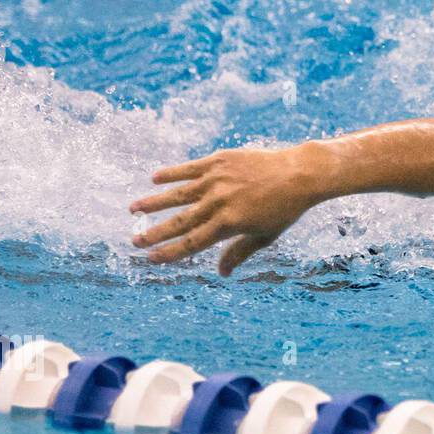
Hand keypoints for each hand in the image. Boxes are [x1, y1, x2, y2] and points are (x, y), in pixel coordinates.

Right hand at [129, 145, 321, 274]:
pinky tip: (155, 178)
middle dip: (155, 233)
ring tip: (133, 209)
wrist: (300, 173)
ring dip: (153, 202)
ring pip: (178, 193)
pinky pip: (190, 168)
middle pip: (180, 221)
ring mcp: (218, 179)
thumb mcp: (264, 236)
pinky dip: (172, 173)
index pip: (192, 243)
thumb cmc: (284, 209)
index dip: (170, 252)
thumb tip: (221, 273)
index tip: (151, 259)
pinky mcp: (220, 160)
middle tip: (134, 241)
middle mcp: (219, 202)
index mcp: (229, 223)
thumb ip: (239, 253)